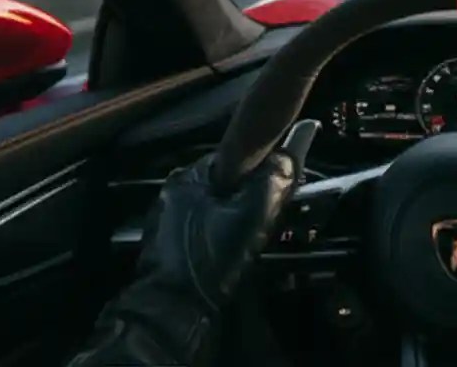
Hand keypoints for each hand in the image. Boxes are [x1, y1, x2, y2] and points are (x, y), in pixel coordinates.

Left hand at [67, 121, 317, 366]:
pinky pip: (199, 227)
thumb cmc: (211, 257)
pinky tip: (226, 253)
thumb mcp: (252, 216)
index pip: (234, 158)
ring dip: (231, 217)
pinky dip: (215, 234)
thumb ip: (274, 180)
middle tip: (264, 221)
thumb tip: (294, 147)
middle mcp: (170, 191)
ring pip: (212, 207)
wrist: (173, 308)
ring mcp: (163, 218)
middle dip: (245, 197)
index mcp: (187, 175)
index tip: (276, 191)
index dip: (260, 172)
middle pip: (223, 183)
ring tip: (248, 240)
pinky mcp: (163, 243)